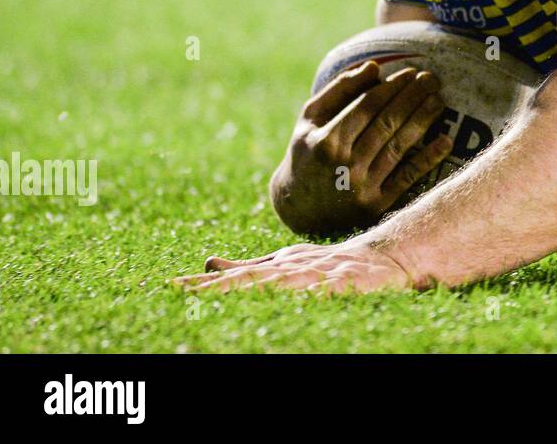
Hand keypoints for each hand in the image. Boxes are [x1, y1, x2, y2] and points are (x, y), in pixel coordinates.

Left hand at [173, 238, 416, 294]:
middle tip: (181, 293)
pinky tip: (285, 298)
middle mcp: (293, 268)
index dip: (204, 283)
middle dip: (216, 288)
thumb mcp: (287, 263)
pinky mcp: (342, 285)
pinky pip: (318, 291)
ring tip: (218, 298)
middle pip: (249, 279)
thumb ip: (249, 265)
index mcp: (277, 264)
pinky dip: (300, 293)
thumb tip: (208, 263)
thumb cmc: (332, 263)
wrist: (386, 257)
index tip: (170, 288)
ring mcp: (317, 276)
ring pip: (277, 284)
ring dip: (248, 290)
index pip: (235, 275)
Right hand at [270, 61, 452, 234]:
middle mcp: (343, 165)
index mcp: (325, 141)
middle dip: (412, 97)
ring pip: (398, 146)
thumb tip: (374, 67)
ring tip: (438, 100)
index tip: (411, 73)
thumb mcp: (311, 120)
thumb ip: (339, 91)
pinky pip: (407, 178)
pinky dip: (427, 159)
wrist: (301, 209)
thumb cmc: (309, 153)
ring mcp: (361, 187)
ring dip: (423, 120)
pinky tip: (445, 141)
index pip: (366, 106)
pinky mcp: (376, 206)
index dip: (392, 87)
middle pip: (386, 123)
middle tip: (431, 80)